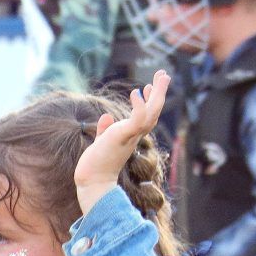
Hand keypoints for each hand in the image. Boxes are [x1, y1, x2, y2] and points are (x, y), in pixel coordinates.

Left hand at [73, 70, 170, 213]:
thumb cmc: (96, 164)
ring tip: (160, 77)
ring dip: (157, 94)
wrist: (92, 181)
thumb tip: (106, 116)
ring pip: (152, 112)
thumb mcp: (101, 142)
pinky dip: (139, 105)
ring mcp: (131, 136)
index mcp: (130, 135)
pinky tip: (136, 93)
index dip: (149, 100)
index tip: (149, 86)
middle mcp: (135, 135)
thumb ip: (105, 130)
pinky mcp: (123, 137)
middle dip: (160, 92)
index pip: (145, 115)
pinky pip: (137, 119)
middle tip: (163, 74)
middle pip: (154, 110)